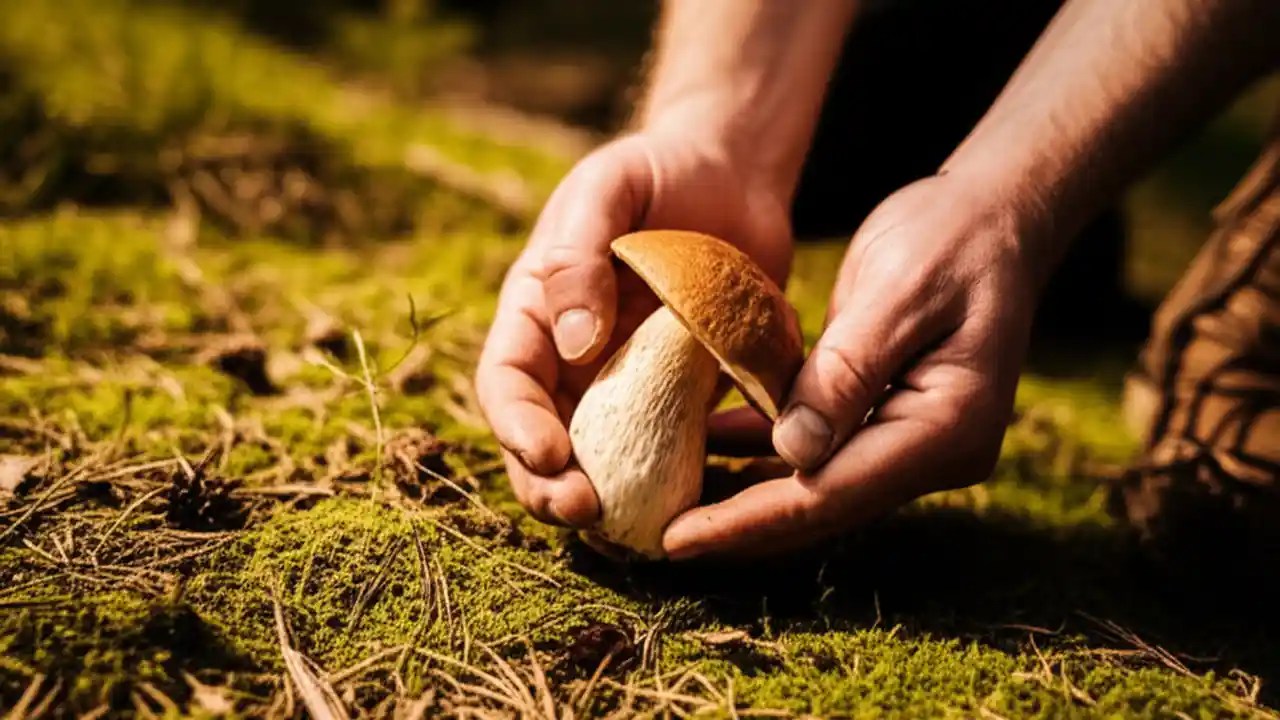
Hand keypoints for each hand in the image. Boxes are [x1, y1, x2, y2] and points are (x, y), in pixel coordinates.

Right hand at [475, 130, 792, 527]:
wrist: (730, 172)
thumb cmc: (655, 170)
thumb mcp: (606, 192)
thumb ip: (578, 258)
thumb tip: (572, 345)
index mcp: (537, 314)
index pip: (508, 383)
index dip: (517, 428)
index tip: (549, 457)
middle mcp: (574, 360)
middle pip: (544, 441)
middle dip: (552, 487)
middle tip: (585, 513)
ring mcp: (627, 382)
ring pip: (603, 459)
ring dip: (609, 500)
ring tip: (632, 531)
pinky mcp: (682, 394)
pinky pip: (669, 448)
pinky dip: (671, 482)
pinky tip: (692, 507)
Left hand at [664, 174, 1049, 557]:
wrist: (994, 212)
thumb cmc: (953, 236)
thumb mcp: (897, 291)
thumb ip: (847, 371)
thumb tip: (793, 451)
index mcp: (948, 429)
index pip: (833, 493)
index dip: (751, 520)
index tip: (679, 539)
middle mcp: (934, 450)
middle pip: (821, 504)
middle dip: (738, 524)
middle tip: (655, 540)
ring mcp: (910, 438)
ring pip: (811, 483)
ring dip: (741, 494)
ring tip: (666, 502)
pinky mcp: (884, 416)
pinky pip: (813, 447)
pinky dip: (758, 448)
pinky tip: (701, 444)